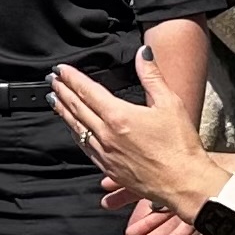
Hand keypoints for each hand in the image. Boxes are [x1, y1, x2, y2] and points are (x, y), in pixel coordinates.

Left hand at [47, 62, 212, 219]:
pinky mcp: (109, 169)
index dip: (72, 78)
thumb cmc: (180, 145)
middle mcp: (106, 135)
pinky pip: (85, 148)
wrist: (183, 183)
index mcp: (119, 116)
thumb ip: (152, 75)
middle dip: (62, 92)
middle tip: (51, 81)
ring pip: (77, 129)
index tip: (60, 70)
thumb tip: (143, 52)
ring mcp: (105, 154)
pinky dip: (76, 134)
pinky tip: (74, 130)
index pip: (87, 92)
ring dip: (64, 113)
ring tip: (55, 101)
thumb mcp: (170, 103)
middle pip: (77, 109)